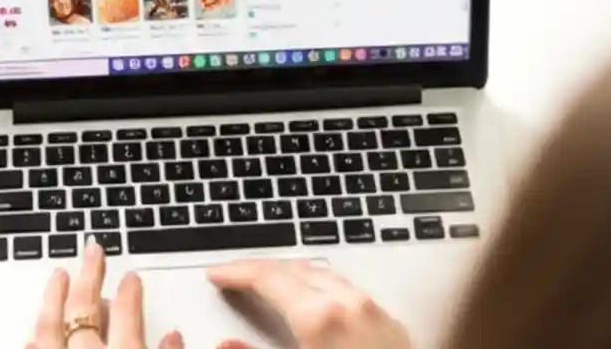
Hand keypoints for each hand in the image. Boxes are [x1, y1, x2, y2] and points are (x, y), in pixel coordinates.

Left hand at [29, 237, 183, 348]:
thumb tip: (174, 337)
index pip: (126, 315)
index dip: (129, 293)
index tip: (130, 278)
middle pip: (83, 309)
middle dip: (88, 277)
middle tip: (92, 253)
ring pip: (50, 326)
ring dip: (54, 298)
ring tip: (58, 275)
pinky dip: (35, 341)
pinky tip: (32, 334)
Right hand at [208, 260, 410, 348]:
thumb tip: (226, 345)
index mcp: (319, 316)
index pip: (267, 277)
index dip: (236, 272)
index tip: (217, 274)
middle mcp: (349, 304)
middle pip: (295, 268)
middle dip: (262, 269)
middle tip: (237, 275)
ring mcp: (376, 313)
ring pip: (325, 276)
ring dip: (292, 275)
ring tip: (270, 284)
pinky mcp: (393, 327)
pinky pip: (348, 291)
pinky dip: (321, 288)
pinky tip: (315, 302)